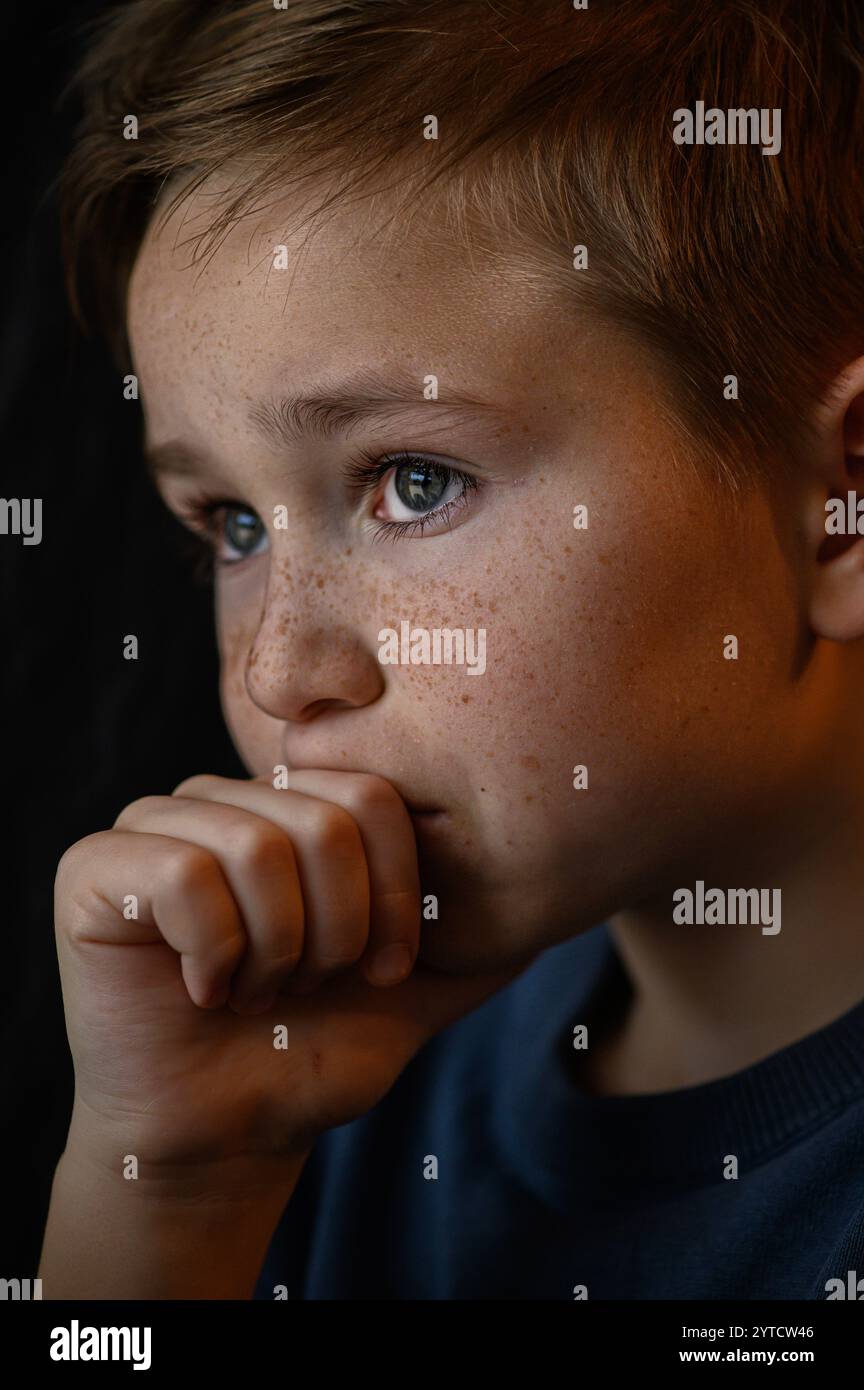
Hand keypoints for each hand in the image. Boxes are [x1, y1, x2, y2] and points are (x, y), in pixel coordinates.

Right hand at [55, 770, 525, 1175]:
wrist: (229, 1133)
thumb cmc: (313, 1053)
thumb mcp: (416, 991)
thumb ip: (480, 937)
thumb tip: (561, 890)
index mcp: (290, 807)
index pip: (372, 796)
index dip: (393, 898)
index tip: (378, 972)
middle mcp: (222, 800)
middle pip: (321, 821)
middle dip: (335, 934)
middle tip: (302, 987)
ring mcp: (153, 825)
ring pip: (257, 846)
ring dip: (277, 951)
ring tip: (254, 990)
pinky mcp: (95, 869)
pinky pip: (181, 876)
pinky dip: (214, 953)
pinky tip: (202, 989)